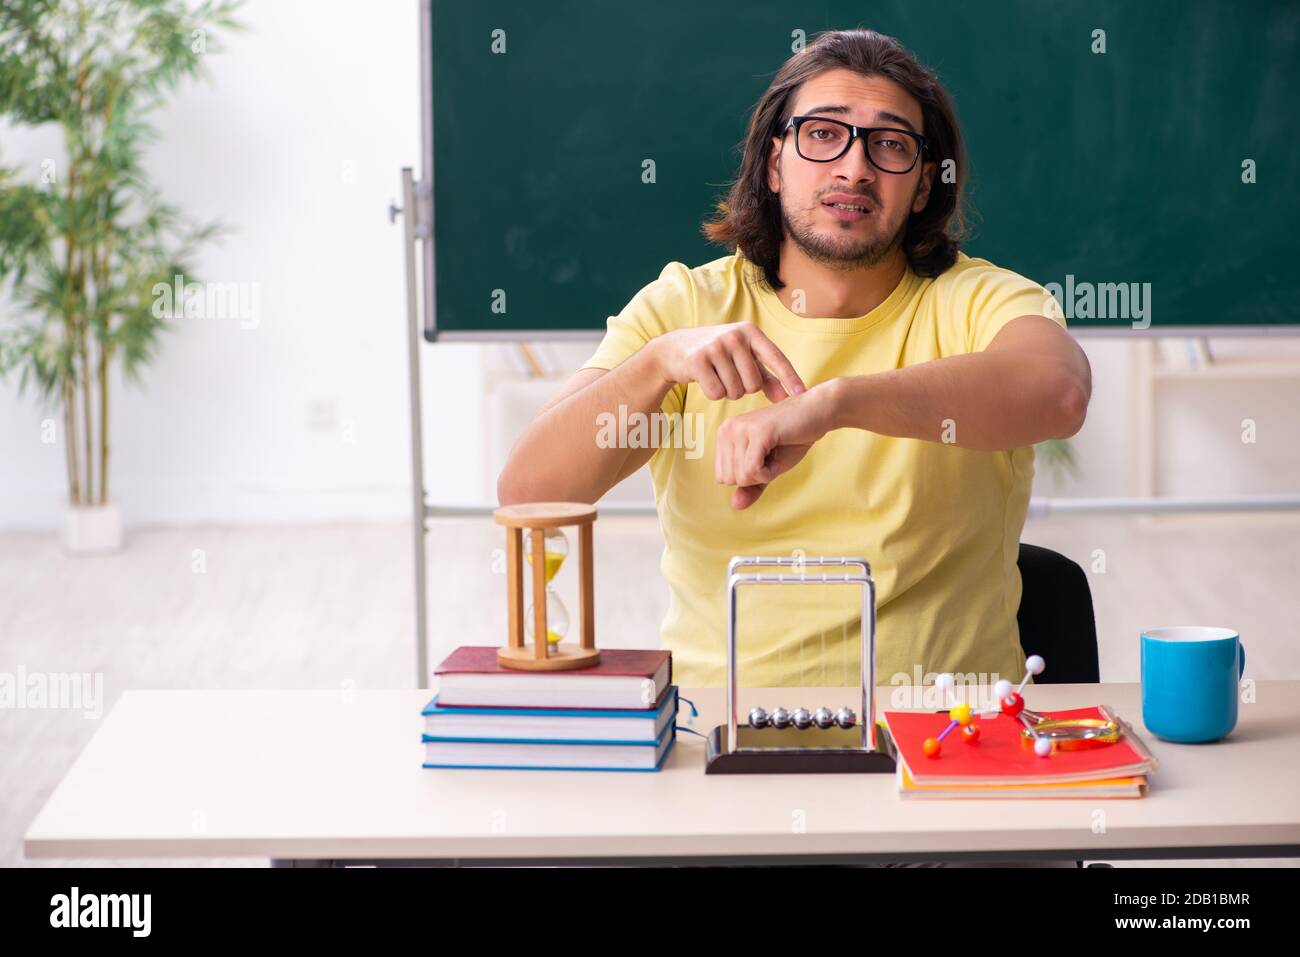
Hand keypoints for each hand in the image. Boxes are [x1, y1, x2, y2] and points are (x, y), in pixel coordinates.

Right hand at [650, 321, 805, 402]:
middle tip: (730, 376)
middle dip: (744, 388)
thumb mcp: (743, 359)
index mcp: (751, 332)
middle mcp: (735, 336)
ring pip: (735, 391)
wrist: (675, 348)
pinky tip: (705, 380)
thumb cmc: (717, 355)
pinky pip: (716, 393)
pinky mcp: (698, 360)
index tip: (802, 394)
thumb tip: (788, 397)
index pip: (776, 358)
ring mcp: (716, 347)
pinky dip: (713, 393)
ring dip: (727, 392)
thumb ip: (767, 377)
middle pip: (754, 384)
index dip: (790, 378)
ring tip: (717, 376)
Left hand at [715, 379, 839, 508]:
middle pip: (730, 479)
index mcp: (724, 435)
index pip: (723, 477)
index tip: (764, 457)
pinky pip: (754, 471)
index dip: (748, 477)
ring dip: (765, 472)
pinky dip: (769, 472)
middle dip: (755, 476)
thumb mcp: (768, 468)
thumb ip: (751, 487)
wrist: (817, 413)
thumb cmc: (793, 439)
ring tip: (776, 450)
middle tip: (772, 454)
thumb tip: (736, 506)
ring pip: (742, 477)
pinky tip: (778, 454)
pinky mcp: (757, 432)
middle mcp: (727, 429)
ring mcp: (741, 429)